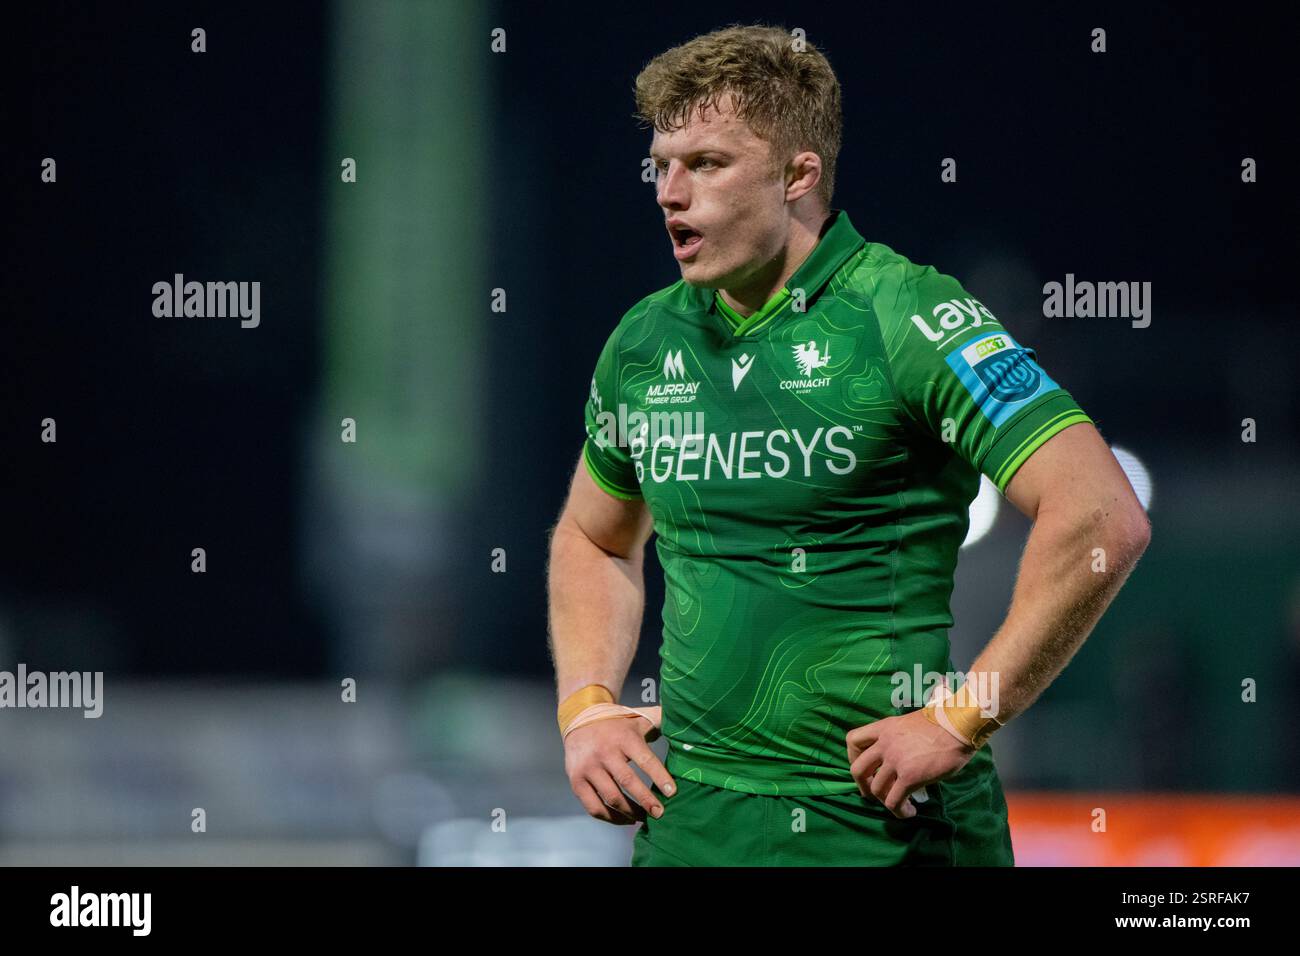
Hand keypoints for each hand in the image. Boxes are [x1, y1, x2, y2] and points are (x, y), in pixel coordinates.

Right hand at [564, 709, 673, 824]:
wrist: (579, 720)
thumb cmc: (617, 724)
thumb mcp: (638, 717)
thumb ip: (660, 719)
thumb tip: (685, 720)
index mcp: (624, 737)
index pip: (645, 760)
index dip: (660, 777)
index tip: (672, 793)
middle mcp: (605, 752)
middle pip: (628, 782)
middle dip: (646, 801)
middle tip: (660, 813)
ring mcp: (589, 768)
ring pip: (612, 797)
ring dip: (630, 812)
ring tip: (644, 818)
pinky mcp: (577, 782)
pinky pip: (594, 807)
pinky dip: (611, 818)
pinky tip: (624, 819)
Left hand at [845, 710, 976, 818]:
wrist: (957, 725)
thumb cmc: (941, 723)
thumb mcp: (909, 724)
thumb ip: (897, 739)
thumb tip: (899, 759)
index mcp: (884, 728)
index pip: (853, 740)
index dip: (853, 757)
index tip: (865, 768)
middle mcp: (884, 743)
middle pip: (858, 769)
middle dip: (863, 785)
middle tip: (873, 794)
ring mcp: (895, 760)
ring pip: (876, 789)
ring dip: (885, 802)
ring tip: (900, 806)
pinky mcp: (909, 776)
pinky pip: (894, 801)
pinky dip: (899, 811)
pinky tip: (910, 812)